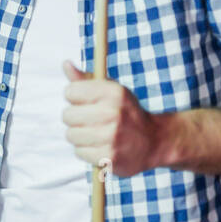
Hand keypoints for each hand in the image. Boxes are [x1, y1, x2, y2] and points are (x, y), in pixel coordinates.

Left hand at [62, 61, 163, 177]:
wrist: (155, 142)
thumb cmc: (126, 113)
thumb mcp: (111, 91)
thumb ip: (85, 79)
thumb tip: (65, 64)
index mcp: (114, 92)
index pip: (70, 91)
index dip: (75, 97)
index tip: (86, 101)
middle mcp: (113, 113)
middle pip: (67, 115)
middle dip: (76, 118)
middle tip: (92, 120)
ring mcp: (111, 136)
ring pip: (71, 135)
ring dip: (80, 136)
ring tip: (97, 134)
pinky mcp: (109, 157)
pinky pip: (79, 152)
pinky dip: (87, 151)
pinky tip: (101, 147)